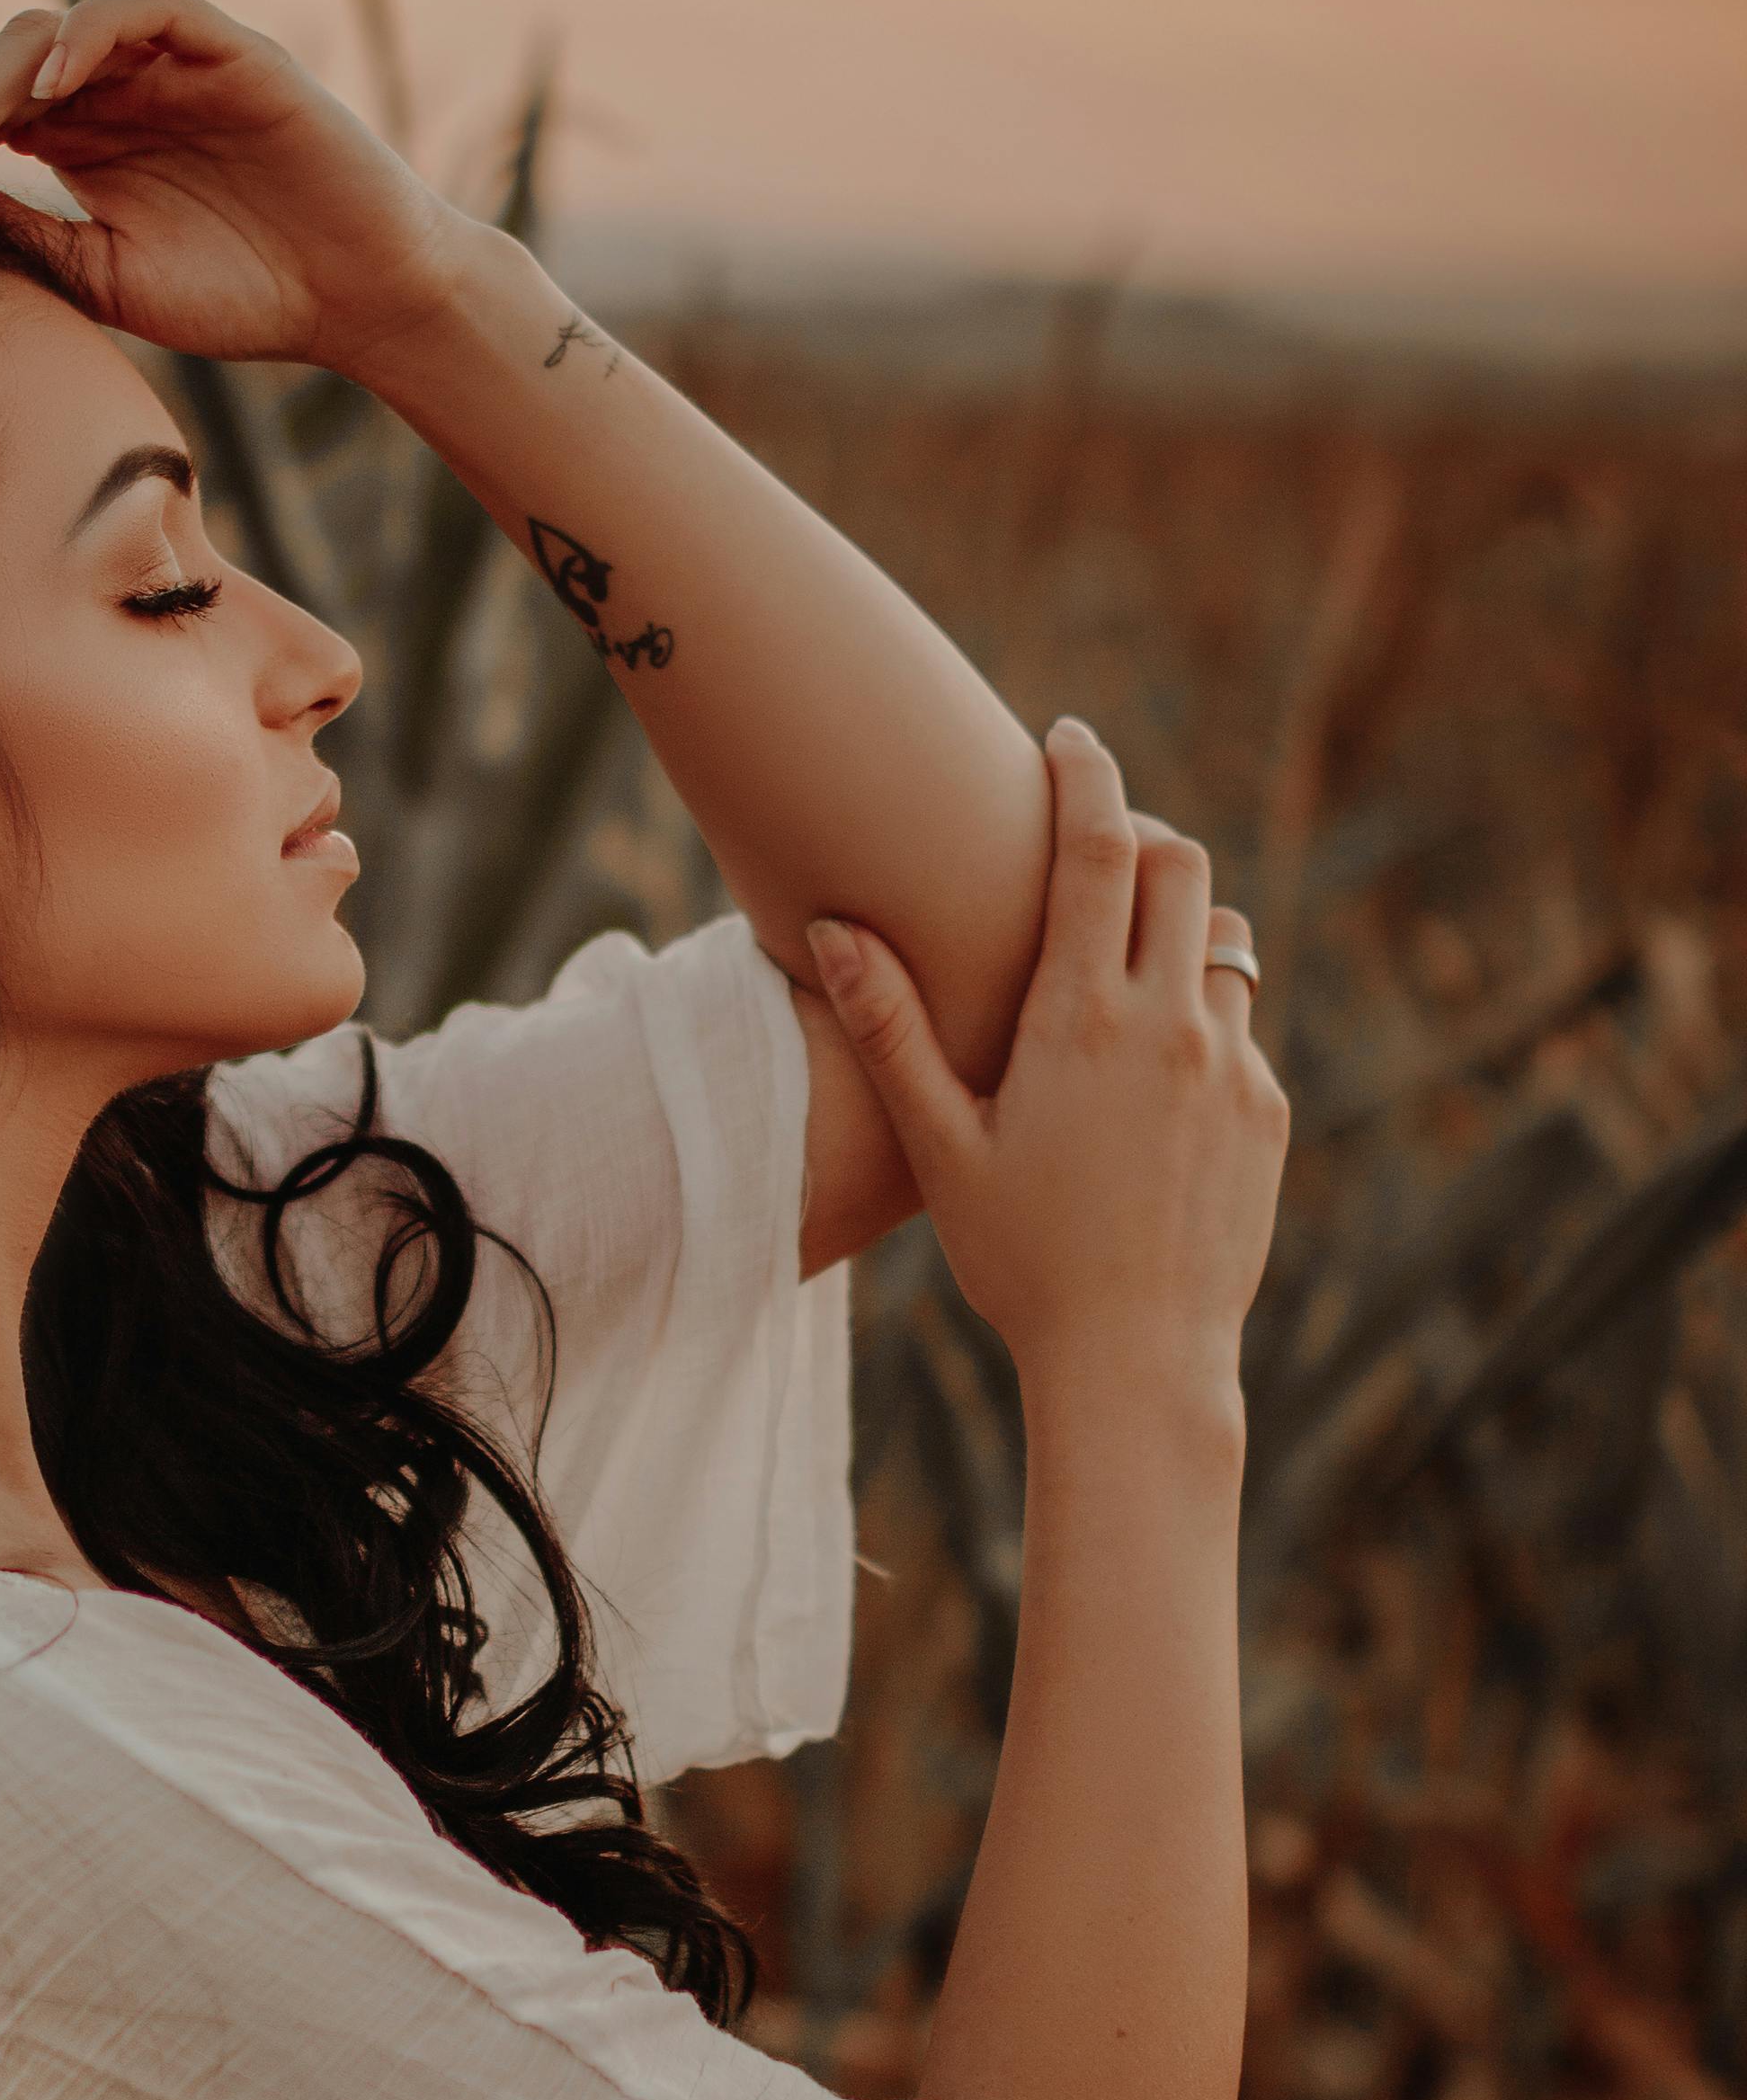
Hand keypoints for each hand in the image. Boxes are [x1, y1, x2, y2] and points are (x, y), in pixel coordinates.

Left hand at [0, 0, 472, 375]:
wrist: (359, 302)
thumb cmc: (241, 293)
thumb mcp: (99, 274)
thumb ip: (17, 234)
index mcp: (67, 138)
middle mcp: (103, 88)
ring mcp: (161, 62)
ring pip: (44, 33)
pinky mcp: (225, 48)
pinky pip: (144, 5)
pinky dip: (90, 35)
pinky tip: (46, 94)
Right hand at [805, 722, 1289, 1422]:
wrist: (1138, 1360)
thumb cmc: (1019, 1258)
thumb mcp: (940, 1143)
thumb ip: (891, 1028)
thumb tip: (833, 929)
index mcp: (1081, 1019)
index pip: (1099, 847)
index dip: (1086, 776)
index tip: (1068, 739)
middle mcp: (1171, 1024)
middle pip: (1179, 864)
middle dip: (1139, 835)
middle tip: (1094, 846)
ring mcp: (1232, 1066)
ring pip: (1221, 939)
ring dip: (1175, 925)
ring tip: (1121, 961)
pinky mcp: (1266, 1110)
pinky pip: (1241, 1023)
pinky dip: (1201, 1010)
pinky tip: (1150, 1071)